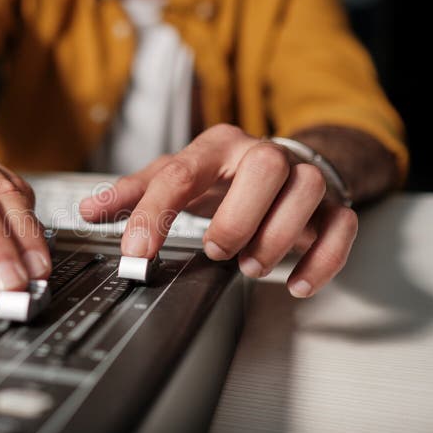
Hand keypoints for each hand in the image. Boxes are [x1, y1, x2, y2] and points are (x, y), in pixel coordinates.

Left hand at [79, 125, 357, 296]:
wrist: (281, 165)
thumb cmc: (221, 176)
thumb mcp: (174, 178)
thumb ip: (135, 194)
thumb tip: (89, 210)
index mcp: (216, 147)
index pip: (180, 173)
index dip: (153, 215)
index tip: (135, 254)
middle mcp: (262, 155)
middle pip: (264, 167)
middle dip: (237, 216)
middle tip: (216, 249)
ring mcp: (303, 178)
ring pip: (307, 191)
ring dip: (277, 238)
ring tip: (250, 266)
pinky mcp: (333, 205)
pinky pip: (343, 226)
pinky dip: (323, 259)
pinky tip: (297, 284)